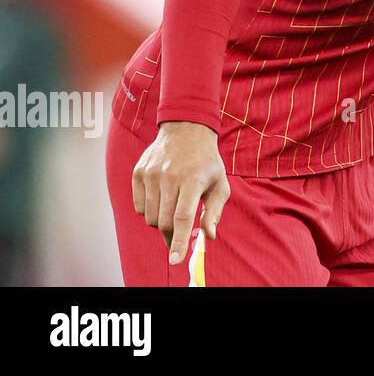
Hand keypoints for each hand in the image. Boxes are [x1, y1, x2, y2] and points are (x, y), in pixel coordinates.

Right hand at [131, 120, 228, 265]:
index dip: (180, 241)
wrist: (186, 129)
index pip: (183, 217)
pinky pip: (138, 206)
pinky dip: (148, 209)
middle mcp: (170, 177)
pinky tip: (161, 195)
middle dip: (172, 234)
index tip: (176, 260)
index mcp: (193, 179)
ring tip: (173, 206)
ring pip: (149, 217)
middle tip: (179, 235)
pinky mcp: (138, 173)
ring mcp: (151, 174)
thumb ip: (215, 211)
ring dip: (160, 221)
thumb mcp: (219, 183)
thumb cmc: (206, 161)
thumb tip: (208, 237)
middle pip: (164, 221)